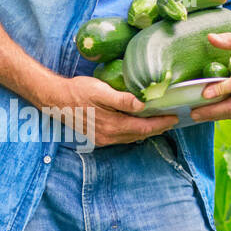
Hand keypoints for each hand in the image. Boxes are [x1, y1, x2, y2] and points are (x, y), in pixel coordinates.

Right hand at [50, 75, 178, 146]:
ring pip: (131, 137)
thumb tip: (142, 105)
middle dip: (158, 128)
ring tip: (160, 123)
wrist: (55, 100)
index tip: (175, 117)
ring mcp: (103, 139)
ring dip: (147, 131)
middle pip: (140, 134)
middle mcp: (110, 136)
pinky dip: (134, 132)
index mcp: (113, 126)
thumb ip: (122, 99)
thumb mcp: (101, 91)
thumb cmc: (78, 91)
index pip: (144, 127)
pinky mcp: (98, 137)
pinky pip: (122, 138)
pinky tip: (137, 126)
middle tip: (172, 120)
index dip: (161, 123)